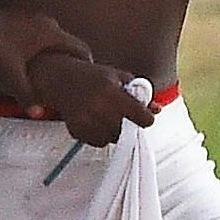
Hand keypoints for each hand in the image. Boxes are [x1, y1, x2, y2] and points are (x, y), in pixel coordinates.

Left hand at [0, 3, 92, 104]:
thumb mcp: (8, 72)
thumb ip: (25, 93)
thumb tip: (38, 114)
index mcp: (52, 34)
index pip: (82, 49)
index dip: (88, 66)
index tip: (88, 82)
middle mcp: (47, 23)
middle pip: (69, 45)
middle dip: (71, 63)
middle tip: (71, 83)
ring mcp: (33, 19)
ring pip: (53, 41)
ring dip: (55, 56)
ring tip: (52, 76)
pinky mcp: (19, 20)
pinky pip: (40, 37)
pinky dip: (42, 50)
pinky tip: (31, 64)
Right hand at [29, 51, 156, 147]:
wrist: (62, 79)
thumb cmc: (95, 77)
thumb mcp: (119, 78)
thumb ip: (139, 93)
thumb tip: (158, 109)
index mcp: (111, 91)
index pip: (140, 116)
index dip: (146, 118)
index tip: (145, 117)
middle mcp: (97, 107)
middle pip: (126, 130)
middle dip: (129, 125)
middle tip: (125, 117)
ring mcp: (85, 120)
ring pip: (112, 139)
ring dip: (115, 132)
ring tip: (109, 118)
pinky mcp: (76, 130)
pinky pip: (97, 142)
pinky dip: (101, 136)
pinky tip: (97, 122)